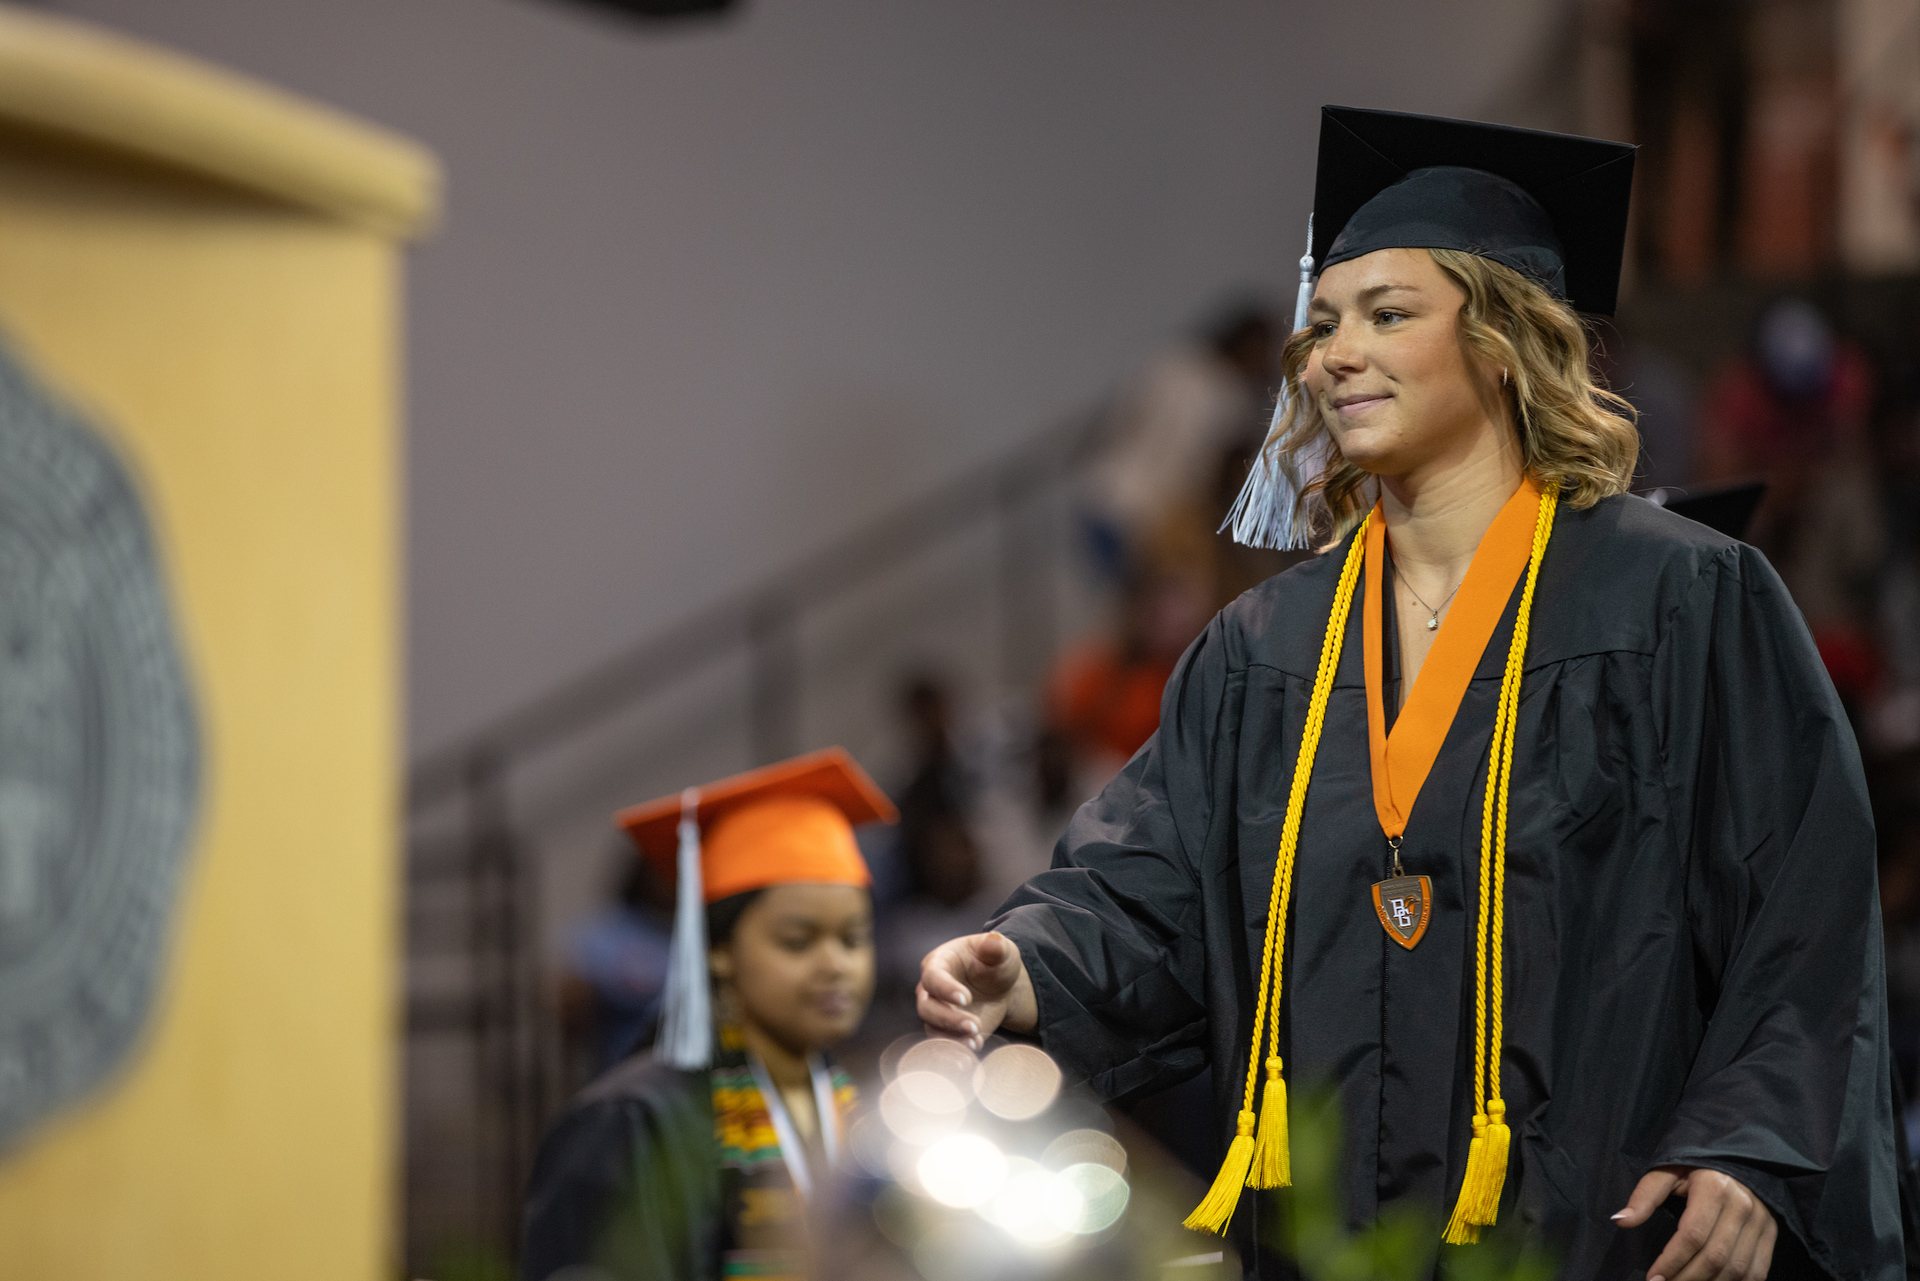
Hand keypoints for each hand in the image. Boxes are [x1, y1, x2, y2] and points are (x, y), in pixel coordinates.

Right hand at [915, 931, 1036, 1048]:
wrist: (1001, 988)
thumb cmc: (995, 963)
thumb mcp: (1001, 951)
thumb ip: (996, 947)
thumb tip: (994, 940)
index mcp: (938, 963)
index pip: (933, 977)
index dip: (946, 989)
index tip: (967, 999)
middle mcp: (930, 990)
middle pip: (927, 1008)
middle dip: (949, 1020)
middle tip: (975, 1026)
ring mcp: (936, 1012)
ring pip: (932, 1029)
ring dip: (951, 1040)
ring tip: (974, 1043)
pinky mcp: (946, 1031)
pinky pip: (942, 1045)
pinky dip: (955, 1051)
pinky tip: (974, 1050)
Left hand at [1614, 1165, 1776, 1280]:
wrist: (1739, 1158)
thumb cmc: (1695, 1167)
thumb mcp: (1666, 1171)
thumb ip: (1645, 1196)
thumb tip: (1619, 1220)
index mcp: (1714, 1188)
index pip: (1692, 1235)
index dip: (1671, 1261)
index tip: (1653, 1278)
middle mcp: (1743, 1207)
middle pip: (1715, 1257)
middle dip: (1687, 1279)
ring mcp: (1762, 1222)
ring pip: (1737, 1269)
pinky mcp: (1772, 1234)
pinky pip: (1757, 1272)